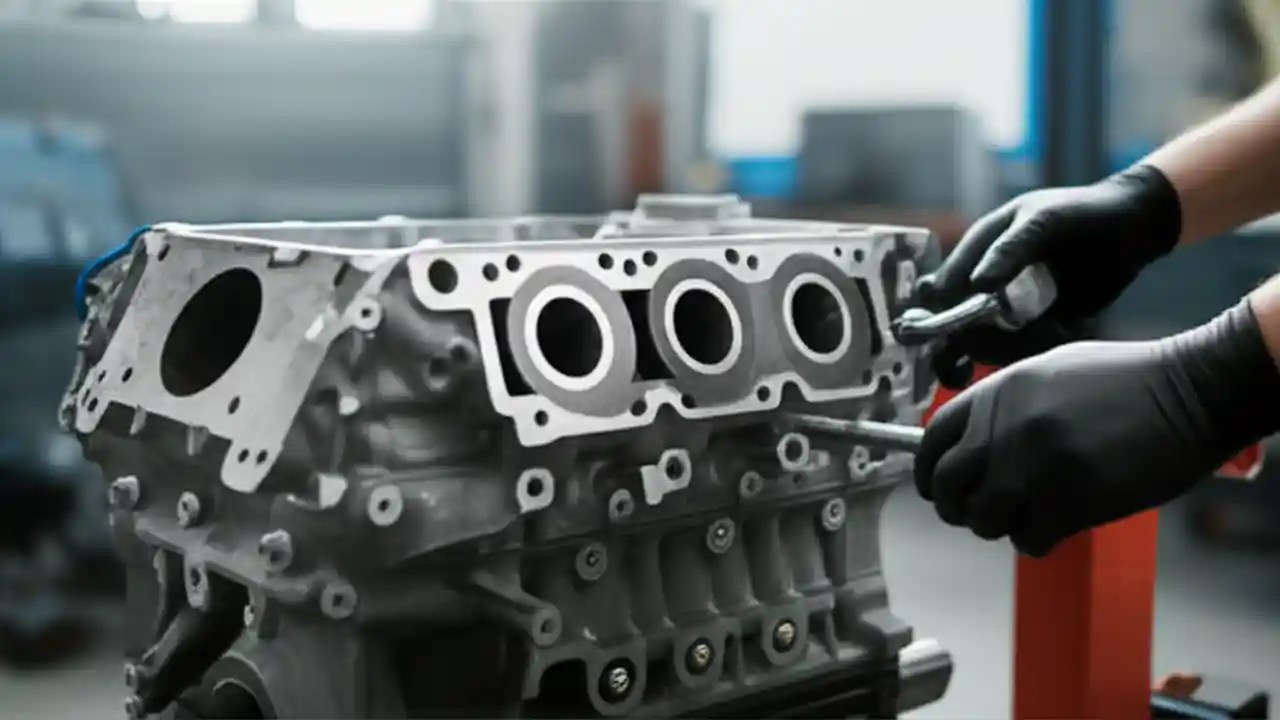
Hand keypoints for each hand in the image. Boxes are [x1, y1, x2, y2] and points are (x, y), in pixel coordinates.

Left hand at [915, 301, 1277, 556]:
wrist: (1187, 392)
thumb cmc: (1126, 381)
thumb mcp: (1048, 373)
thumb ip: (1004, 407)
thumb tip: (972, 444)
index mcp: (996, 394)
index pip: (932, 440)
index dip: (927, 470)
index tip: (935, 488)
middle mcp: (1003, 430)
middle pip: (946, 486)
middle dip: (956, 507)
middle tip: (980, 512)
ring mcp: (1032, 467)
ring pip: (982, 519)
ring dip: (1000, 524)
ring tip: (1029, 513)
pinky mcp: (1067, 502)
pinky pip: (1028, 539)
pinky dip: (1039, 539)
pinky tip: (1062, 523)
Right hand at [916, 164, 1181, 386]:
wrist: (1132, 229)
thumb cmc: (1082, 213)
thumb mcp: (1044, 221)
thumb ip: (1009, 250)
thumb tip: (976, 284)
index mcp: (976, 252)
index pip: (939, 289)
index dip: (937, 312)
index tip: (952, 329)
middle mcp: (984, 283)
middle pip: (953, 324)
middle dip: (964, 341)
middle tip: (982, 351)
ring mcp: (1008, 307)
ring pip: (983, 342)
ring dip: (1002, 348)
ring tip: (1042, 331)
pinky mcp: (1035, 325)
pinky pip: (1018, 349)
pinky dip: (1029, 350)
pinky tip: (1056, 332)